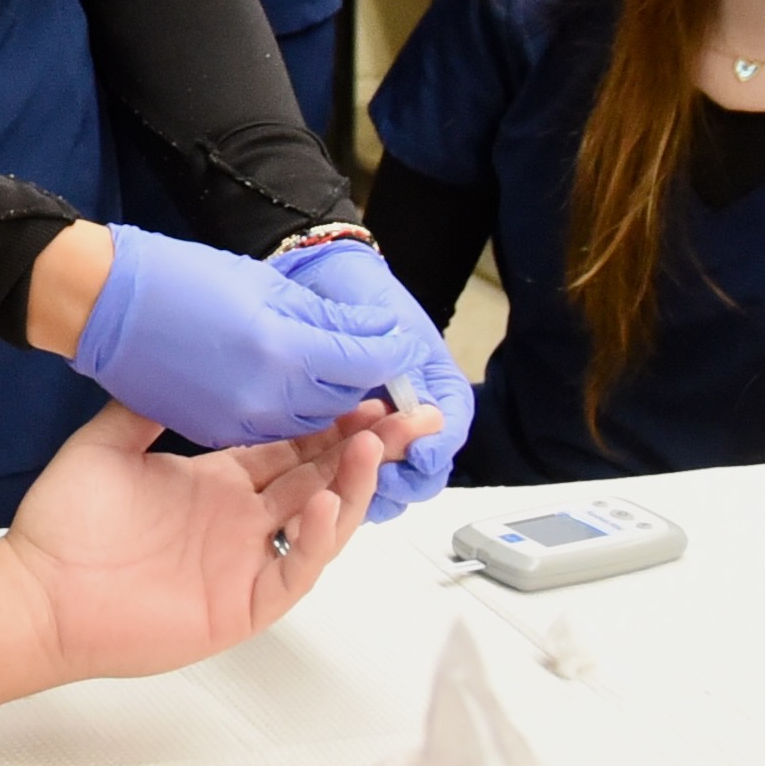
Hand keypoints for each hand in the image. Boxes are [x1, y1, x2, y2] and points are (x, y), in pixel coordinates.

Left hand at [0, 402, 396, 747]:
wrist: (39, 590)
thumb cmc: (66, 524)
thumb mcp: (106, 445)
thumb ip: (145, 408)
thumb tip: (180, 361)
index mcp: (217, 479)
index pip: (290, 445)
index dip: (328, 420)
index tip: (364, 388)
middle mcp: (242, 518)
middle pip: (320, 476)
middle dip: (365, 445)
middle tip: (406, 414)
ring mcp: (247, 561)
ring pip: (322, 521)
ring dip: (352, 484)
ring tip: (372, 444)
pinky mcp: (244, 603)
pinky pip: (294, 570)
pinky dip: (317, 539)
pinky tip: (327, 504)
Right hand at [65, 222, 416, 448]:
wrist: (98, 304)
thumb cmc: (169, 278)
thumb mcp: (258, 284)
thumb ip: (321, 316)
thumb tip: (374, 332)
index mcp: (281, 351)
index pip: (361, 363)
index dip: (388, 354)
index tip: (400, 346)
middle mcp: (266, 397)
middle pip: (344, 404)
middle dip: (374, 395)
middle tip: (400, 385)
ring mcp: (238, 421)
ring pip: (313, 429)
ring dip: (338, 414)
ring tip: (358, 400)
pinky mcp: (214, 432)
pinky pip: (274, 436)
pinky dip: (297, 423)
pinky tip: (303, 406)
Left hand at [267, 237, 470, 518]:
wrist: (313, 276)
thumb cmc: (355, 290)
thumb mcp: (383, 316)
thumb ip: (403, 362)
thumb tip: (428, 413)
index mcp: (434, 380)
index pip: (451, 424)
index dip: (438, 445)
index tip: (417, 454)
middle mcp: (413, 411)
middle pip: (428, 465)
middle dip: (409, 478)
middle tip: (382, 478)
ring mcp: (381, 427)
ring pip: (394, 479)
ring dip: (380, 489)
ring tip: (354, 487)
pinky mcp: (344, 438)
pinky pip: (354, 474)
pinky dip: (347, 484)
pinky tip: (328, 490)